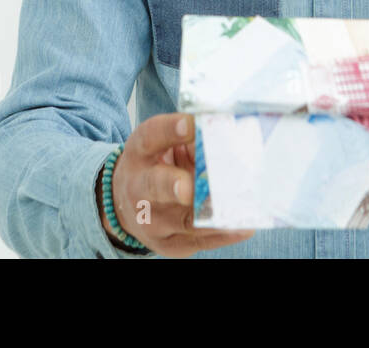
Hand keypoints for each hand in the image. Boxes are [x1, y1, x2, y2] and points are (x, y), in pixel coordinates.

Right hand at [100, 113, 253, 256]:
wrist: (126, 204)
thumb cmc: (155, 165)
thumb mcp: (164, 145)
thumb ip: (192, 140)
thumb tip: (230, 135)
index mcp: (140, 153)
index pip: (151, 137)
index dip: (170, 130)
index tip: (191, 124)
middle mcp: (139, 187)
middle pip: (155, 185)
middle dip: (173, 185)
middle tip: (189, 186)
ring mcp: (152, 220)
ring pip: (183, 220)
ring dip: (211, 215)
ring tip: (238, 209)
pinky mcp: (168, 244)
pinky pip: (197, 241)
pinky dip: (221, 235)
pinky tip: (242, 227)